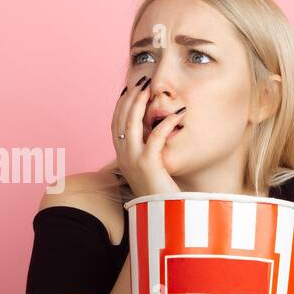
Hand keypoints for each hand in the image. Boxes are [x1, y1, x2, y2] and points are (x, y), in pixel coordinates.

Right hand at [111, 74, 183, 197]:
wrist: (166, 212)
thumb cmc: (162, 188)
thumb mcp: (150, 165)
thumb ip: (148, 147)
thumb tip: (154, 127)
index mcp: (122, 155)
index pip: (116, 122)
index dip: (122, 103)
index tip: (132, 87)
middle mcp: (123, 157)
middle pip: (121, 118)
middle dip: (131, 97)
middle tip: (143, 81)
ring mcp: (133, 161)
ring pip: (132, 124)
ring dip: (141, 103)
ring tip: (151, 89)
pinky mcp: (148, 165)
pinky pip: (155, 137)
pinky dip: (166, 124)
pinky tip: (177, 114)